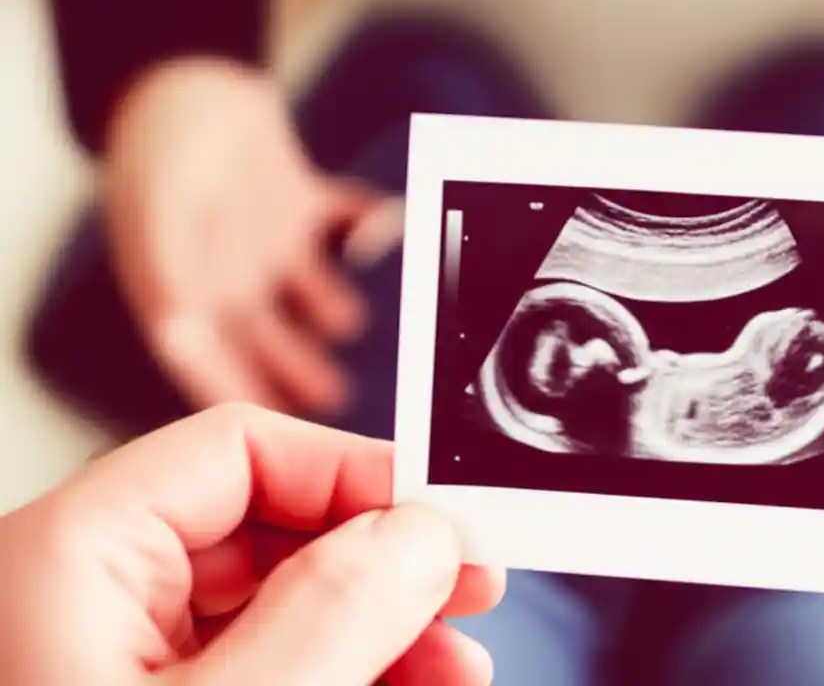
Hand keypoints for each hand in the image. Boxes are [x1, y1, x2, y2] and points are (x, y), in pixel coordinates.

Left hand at [0, 404, 502, 684]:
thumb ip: (324, 617)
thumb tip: (419, 538)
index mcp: (70, 558)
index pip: (239, 446)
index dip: (358, 472)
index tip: (445, 519)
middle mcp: (88, 595)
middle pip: (272, 525)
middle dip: (388, 562)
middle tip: (469, 588)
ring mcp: (118, 659)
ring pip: (279, 603)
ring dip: (384, 624)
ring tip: (456, 663)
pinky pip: (268, 661)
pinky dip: (349, 668)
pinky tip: (410, 682)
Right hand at [104, 58, 376, 414]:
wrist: (180, 70)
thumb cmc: (160, 143)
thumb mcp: (158, 214)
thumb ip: (169, 275)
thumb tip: (184, 337)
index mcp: (187, 288)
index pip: (213, 363)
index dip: (238, 397)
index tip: (270, 434)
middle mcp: (229, 274)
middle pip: (266, 340)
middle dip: (296, 372)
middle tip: (334, 405)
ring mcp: (266, 239)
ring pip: (308, 295)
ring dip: (334, 312)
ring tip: (352, 330)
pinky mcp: (300, 202)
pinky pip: (343, 222)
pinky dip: (368, 223)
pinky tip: (389, 221)